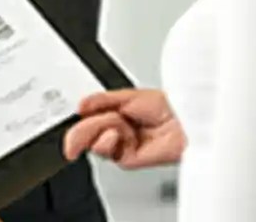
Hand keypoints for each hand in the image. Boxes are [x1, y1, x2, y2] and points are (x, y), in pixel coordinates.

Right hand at [63, 89, 185, 169]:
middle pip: (85, 134)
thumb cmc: (168, 107)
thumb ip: (101, 101)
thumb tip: (80, 106)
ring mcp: (120, 146)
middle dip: (83, 127)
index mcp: (115, 115)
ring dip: (100, 129)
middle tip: (81, 123)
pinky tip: (119, 133)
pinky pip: (106, 151)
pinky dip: (109, 139)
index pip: (87, 120)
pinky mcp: (126, 158)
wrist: (183, 121)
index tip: (72, 115)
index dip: (77, 119)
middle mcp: (116, 132)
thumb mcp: (128, 96)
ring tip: (117, 122)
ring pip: (93, 142)